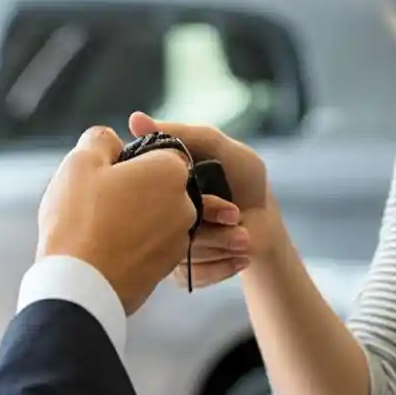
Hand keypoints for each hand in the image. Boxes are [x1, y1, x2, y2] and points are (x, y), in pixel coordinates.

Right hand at [37, 125, 207, 314]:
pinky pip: (149, 249)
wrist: (80, 288)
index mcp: (171, 172)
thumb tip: (110, 140)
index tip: (108, 174)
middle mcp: (185, 206)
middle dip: (135, 192)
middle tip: (99, 203)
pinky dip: (131, 248)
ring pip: (155, 220)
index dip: (132, 161)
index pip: (160, 154)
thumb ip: (100, 140)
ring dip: (133, 222)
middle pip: (160, 188)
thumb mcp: (80, 162)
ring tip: (98, 231)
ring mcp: (178, 241)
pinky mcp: (166, 270)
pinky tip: (104, 253)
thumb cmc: (79, 220)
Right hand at [128, 112, 288, 289]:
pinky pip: (191, 275)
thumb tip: (133, 119)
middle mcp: (153, 216)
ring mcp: (163, 246)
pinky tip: (239, 254)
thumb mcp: (215, 146)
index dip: (176, 191)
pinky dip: (221, 265)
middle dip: (209, 221)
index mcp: (155, 185)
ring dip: (220, 243)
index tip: (206, 189)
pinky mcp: (178, 272)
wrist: (262, 222)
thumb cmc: (241, 178)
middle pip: (165, 225)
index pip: (143, 187)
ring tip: (242, 234)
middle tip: (235, 214)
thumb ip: (179, 134)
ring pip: (180, 252)